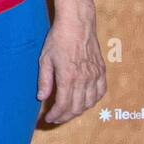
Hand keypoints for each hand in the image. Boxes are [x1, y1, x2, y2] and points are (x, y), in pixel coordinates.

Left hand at [37, 10, 106, 124]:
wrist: (77, 24)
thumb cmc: (58, 39)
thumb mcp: (45, 59)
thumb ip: (44, 81)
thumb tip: (41, 98)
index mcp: (68, 77)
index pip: (63, 105)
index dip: (56, 115)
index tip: (48, 119)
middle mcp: (84, 79)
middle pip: (77, 107)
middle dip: (65, 116)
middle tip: (56, 118)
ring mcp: (95, 75)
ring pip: (89, 103)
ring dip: (78, 111)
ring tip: (67, 112)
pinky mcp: (102, 71)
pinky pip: (101, 92)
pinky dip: (93, 101)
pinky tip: (84, 102)